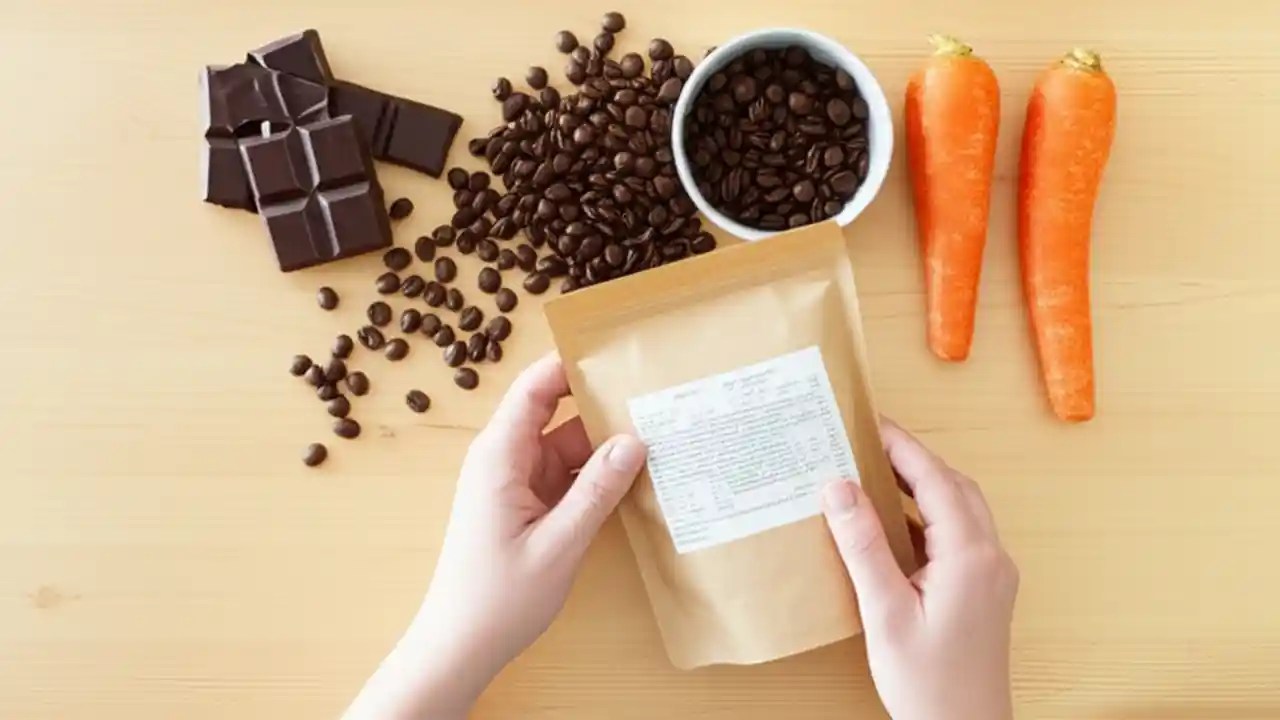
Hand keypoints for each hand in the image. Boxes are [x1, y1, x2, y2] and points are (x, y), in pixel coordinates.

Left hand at [344, 354, 647, 719]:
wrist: (459, 647)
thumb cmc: (498, 597)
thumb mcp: (560, 543)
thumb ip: (598, 490)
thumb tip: (635, 441)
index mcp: (500, 455)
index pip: (537, 386)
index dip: (573, 363)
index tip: (619, 353)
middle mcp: (504, 458)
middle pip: (558, 412)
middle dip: (603, 405)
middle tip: (657, 398)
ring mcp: (513, 481)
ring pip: (566, 445)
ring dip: (605, 446)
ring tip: (660, 437)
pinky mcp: (523, 504)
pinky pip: (563, 474)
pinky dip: (594, 475)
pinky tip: (634, 479)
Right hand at [821, 419, 1018, 719]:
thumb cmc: (929, 686)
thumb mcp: (885, 613)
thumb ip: (863, 546)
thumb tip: (839, 488)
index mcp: (970, 557)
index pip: (935, 481)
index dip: (902, 445)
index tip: (869, 421)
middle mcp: (990, 559)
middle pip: (954, 487)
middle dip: (912, 458)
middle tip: (867, 441)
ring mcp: (992, 576)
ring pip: (961, 509)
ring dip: (922, 485)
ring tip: (874, 472)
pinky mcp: (984, 591)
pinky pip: (959, 534)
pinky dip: (926, 515)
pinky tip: (893, 523)